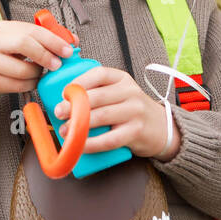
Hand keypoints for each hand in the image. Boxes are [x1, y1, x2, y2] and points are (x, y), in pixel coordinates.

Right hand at [0, 21, 78, 121]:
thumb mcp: (13, 44)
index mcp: (2, 29)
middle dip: (46, 55)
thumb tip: (71, 41)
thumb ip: (40, 40)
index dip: (53, 40)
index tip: (68, 50)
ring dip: (36, 75)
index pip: (32, 30)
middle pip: (25, 44)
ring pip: (23, 70)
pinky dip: (27, 86)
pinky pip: (16, 86)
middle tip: (57, 65)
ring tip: (38, 75)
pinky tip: (27, 82)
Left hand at [52, 65, 178, 159]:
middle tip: (58, 112)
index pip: (98, 74)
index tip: (64, 92)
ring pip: (101, 117)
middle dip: (73, 105)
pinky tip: (80, 145)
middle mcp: (131, 92)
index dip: (78, 82)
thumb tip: (64, 99)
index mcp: (123, 79)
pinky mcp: (136, 132)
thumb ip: (99, 91)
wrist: (162, 128)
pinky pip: (109, 139)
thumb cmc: (132, 110)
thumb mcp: (120, 93)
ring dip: (78, 125)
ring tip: (64, 130)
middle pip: (97, 97)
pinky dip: (91, 143)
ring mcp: (135, 112)